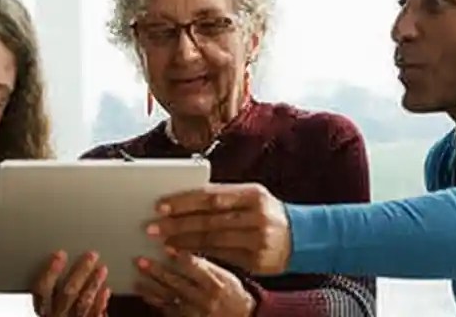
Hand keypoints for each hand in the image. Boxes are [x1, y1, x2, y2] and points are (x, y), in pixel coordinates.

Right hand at [31, 250, 110, 315]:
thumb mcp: (50, 311)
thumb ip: (52, 297)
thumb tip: (60, 267)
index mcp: (44, 313)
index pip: (41, 290)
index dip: (50, 271)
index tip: (60, 254)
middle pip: (67, 293)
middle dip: (81, 272)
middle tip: (91, 256)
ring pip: (83, 303)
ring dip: (94, 284)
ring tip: (102, 269)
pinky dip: (101, 303)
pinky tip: (106, 291)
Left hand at [134, 247, 254, 316]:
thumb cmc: (232, 292)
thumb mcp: (226, 274)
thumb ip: (205, 264)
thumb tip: (180, 252)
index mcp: (215, 283)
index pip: (195, 267)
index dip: (179, 257)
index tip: (165, 247)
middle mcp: (204, 299)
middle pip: (176, 282)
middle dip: (157, 271)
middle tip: (140, 261)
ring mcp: (195, 312)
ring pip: (168, 298)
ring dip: (151, 288)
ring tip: (137, 280)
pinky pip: (169, 312)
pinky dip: (156, 303)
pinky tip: (146, 295)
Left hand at [148, 183, 291, 275]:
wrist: (302, 238)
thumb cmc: (267, 213)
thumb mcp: (251, 197)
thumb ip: (223, 197)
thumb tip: (185, 197)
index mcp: (252, 194)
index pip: (211, 197)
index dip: (184, 202)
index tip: (161, 206)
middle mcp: (256, 216)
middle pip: (209, 220)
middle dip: (178, 224)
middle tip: (154, 227)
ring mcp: (257, 240)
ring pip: (213, 241)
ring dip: (184, 241)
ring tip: (163, 241)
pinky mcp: (256, 260)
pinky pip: (221, 257)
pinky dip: (200, 255)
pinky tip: (183, 253)